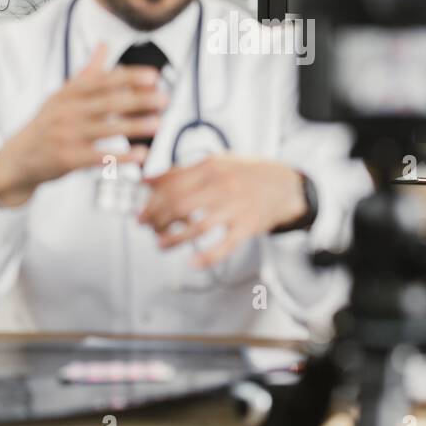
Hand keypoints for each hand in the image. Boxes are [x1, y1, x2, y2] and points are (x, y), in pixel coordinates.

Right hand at [0, 44, 167, 206]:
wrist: (18, 158)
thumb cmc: (48, 123)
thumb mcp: (62, 95)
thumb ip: (88, 72)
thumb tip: (105, 43)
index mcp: (69, 92)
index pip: (103, 81)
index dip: (129, 77)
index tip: (154, 76)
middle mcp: (66, 110)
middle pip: (107, 102)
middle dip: (138, 100)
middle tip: (165, 99)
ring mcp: (66, 135)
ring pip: (106, 129)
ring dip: (134, 126)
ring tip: (159, 124)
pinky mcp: (67, 159)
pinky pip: (99, 157)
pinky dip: (121, 156)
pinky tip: (142, 155)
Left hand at [138, 157, 307, 266]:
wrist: (285, 185)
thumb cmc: (246, 174)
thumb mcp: (216, 162)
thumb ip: (181, 171)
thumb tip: (147, 181)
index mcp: (210, 167)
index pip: (171, 185)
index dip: (151, 201)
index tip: (140, 212)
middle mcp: (222, 186)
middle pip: (179, 205)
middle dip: (157, 220)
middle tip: (148, 228)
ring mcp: (235, 207)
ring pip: (197, 227)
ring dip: (173, 239)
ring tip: (161, 244)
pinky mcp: (247, 227)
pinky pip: (224, 245)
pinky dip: (206, 257)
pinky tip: (191, 263)